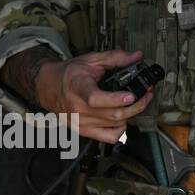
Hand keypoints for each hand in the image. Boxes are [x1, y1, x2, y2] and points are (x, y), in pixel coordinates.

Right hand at [35, 49, 154, 143]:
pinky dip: (120, 129)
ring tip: (136, 103)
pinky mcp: (83, 131)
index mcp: (78, 88)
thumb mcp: (91, 60)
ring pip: (114, 125)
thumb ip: (116, 58)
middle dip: (137, 105)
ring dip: (131, 115)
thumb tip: (137, 56)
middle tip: (147, 94)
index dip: (115, 100)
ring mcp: (80, 122)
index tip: (131, 96)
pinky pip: (108, 137)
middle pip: (113, 114)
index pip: (95, 99)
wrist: (48, 87)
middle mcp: (78, 108)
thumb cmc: (69, 74)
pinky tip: (122, 118)